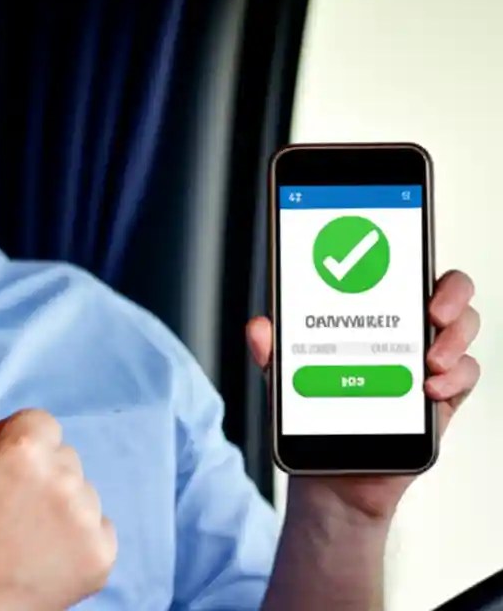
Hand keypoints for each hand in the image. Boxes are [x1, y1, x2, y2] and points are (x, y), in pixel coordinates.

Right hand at [0, 352, 115, 609]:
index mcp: (25, 450)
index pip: (39, 424)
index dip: (13, 447)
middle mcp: (63, 480)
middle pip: (63, 456)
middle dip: (38, 473)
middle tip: (4, 507)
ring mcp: (86, 520)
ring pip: (82, 490)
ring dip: (59, 504)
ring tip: (22, 531)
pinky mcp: (102, 555)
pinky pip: (100, 526)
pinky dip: (77, 538)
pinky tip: (44, 551)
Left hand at [246, 269, 481, 519]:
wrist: (331, 475)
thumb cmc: (315, 412)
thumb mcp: (286, 378)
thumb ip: (273, 351)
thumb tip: (258, 328)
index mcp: (370, 312)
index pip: (399, 267)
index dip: (409, 250)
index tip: (404, 253)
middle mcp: (405, 328)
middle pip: (448, 290)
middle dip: (450, 291)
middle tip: (431, 310)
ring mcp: (427, 359)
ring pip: (463, 328)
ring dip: (455, 337)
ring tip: (429, 359)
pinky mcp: (442, 395)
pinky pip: (466, 375)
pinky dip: (455, 378)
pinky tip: (431, 388)